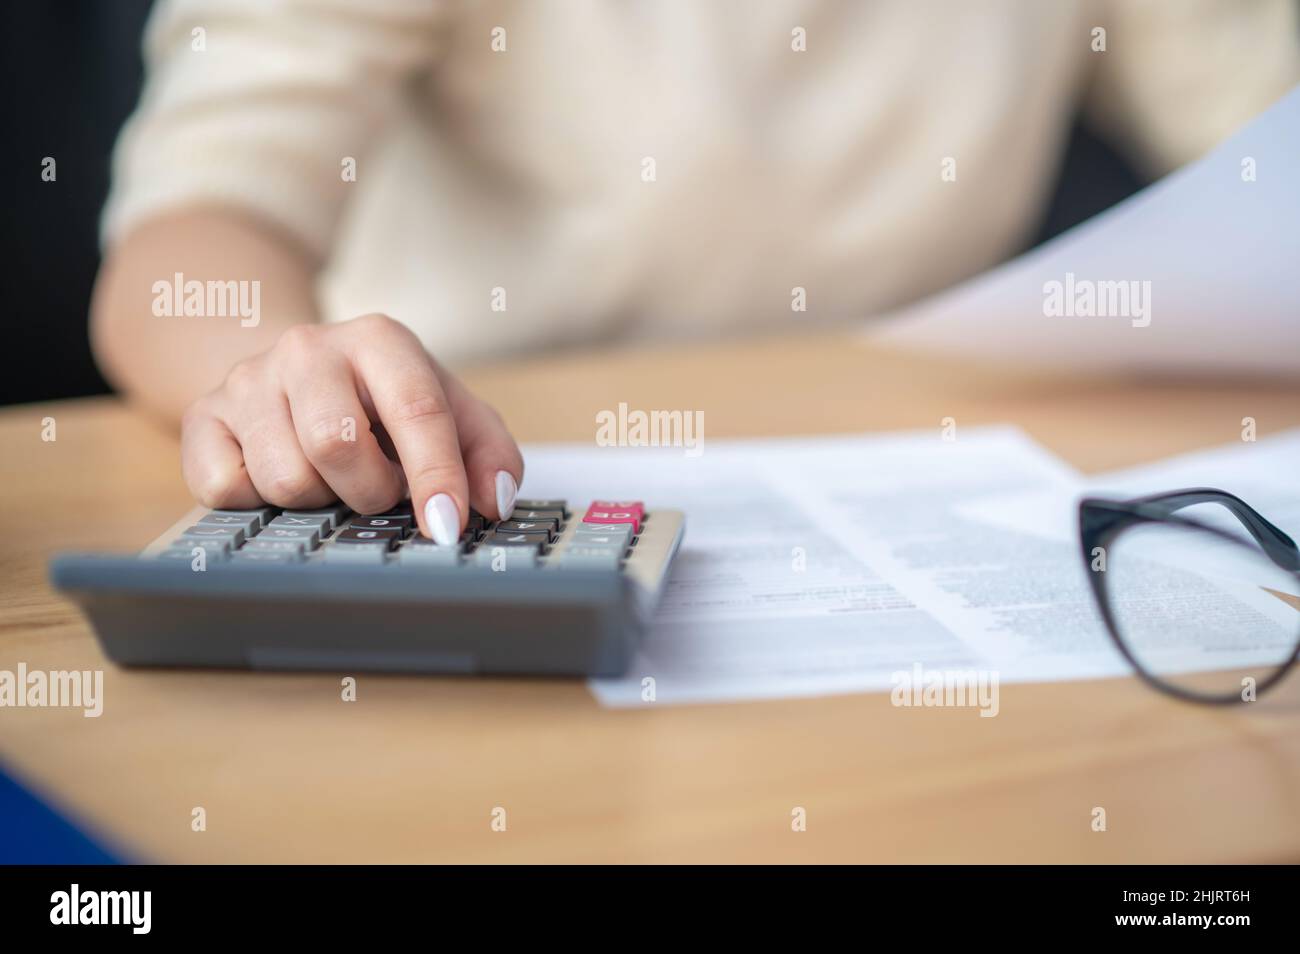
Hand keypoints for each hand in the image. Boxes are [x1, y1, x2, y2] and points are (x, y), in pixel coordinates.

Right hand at [180, 314, 522, 542]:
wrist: (296, 376)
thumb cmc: (386, 406)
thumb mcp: (454, 416)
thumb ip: (490, 455)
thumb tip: (492, 502)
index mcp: (380, 340)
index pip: (415, 409)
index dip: (435, 475)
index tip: (447, 527)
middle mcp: (308, 348)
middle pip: (336, 445)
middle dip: (369, 490)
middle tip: (378, 488)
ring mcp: (248, 379)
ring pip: (284, 478)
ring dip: (319, 499)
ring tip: (331, 476)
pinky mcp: (202, 416)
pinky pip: (226, 490)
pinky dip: (260, 503)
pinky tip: (280, 474)